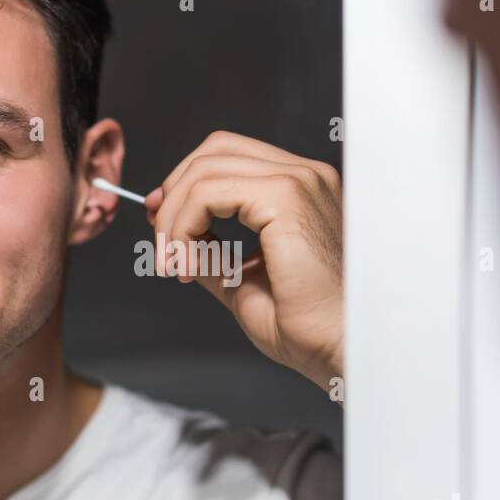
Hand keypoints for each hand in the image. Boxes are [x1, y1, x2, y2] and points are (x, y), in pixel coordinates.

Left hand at [146, 131, 342, 392]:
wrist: (339, 348)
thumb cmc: (307, 326)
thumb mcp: (244, 279)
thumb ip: (213, 250)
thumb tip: (174, 234)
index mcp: (301, 189)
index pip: (229, 157)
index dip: (185, 184)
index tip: (160, 223)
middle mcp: (304, 176)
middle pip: (213, 151)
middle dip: (174, 196)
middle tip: (162, 248)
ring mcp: (298, 180)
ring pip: (205, 170)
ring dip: (175, 219)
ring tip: (176, 265)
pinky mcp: (286, 197)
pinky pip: (208, 192)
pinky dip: (185, 226)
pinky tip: (191, 265)